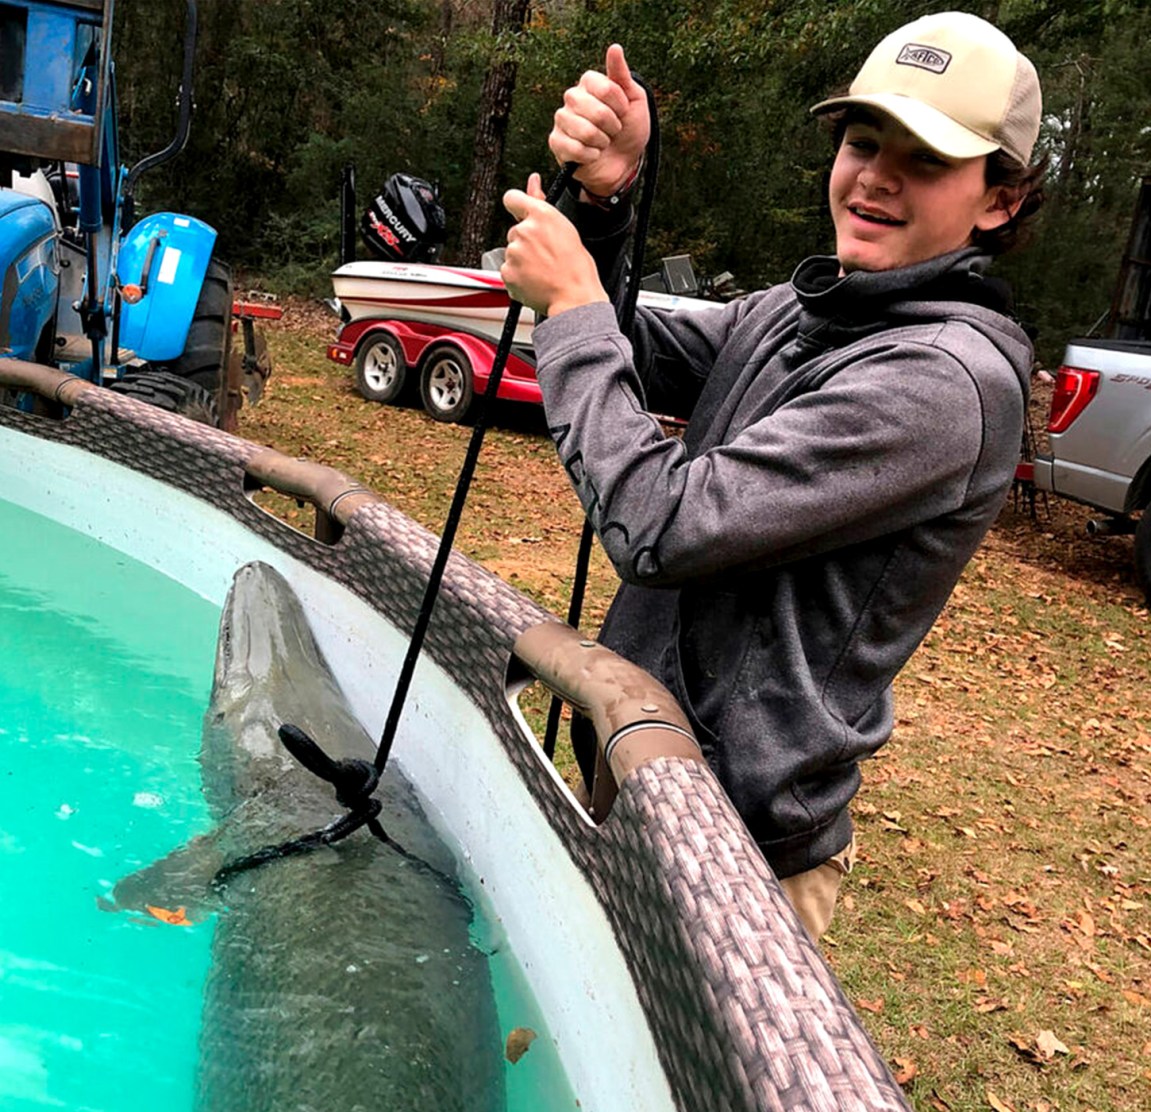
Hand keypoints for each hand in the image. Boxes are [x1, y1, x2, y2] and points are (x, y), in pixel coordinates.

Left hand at [502, 174, 607, 316]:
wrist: (574, 299)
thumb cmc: (576, 268)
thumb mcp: (565, 228)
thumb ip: (542, 202)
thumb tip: (533, 181)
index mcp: (542, 215)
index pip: (512, 198)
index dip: (516, 205)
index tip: (521, 212)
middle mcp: (524, 231)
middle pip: (515, 231)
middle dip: (526, 242)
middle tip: (545, 255)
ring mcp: (513, 252)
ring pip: (512, 252)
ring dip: (522, 260)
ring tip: (543, 270)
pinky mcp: (507, 272)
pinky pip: (508, 271)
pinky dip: (518, 276)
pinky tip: (535, 280)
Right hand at [549, 43, 649, 196]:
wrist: (624, 163)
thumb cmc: (629, 130)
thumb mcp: (635, 100)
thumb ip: (623, 75)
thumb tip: (614, 47)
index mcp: (589, 84)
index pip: (602, 85)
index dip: (618, 103)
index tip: (624, 111)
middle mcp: (572, 98)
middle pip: (593, 108)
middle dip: (611, 124)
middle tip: (614, 130)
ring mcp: (562, 120)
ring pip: (584, 130)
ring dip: (602, 142)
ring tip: (603, 142)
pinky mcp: (556, 143)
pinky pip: (575, 148)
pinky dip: (591, 156)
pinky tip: (593, 155)